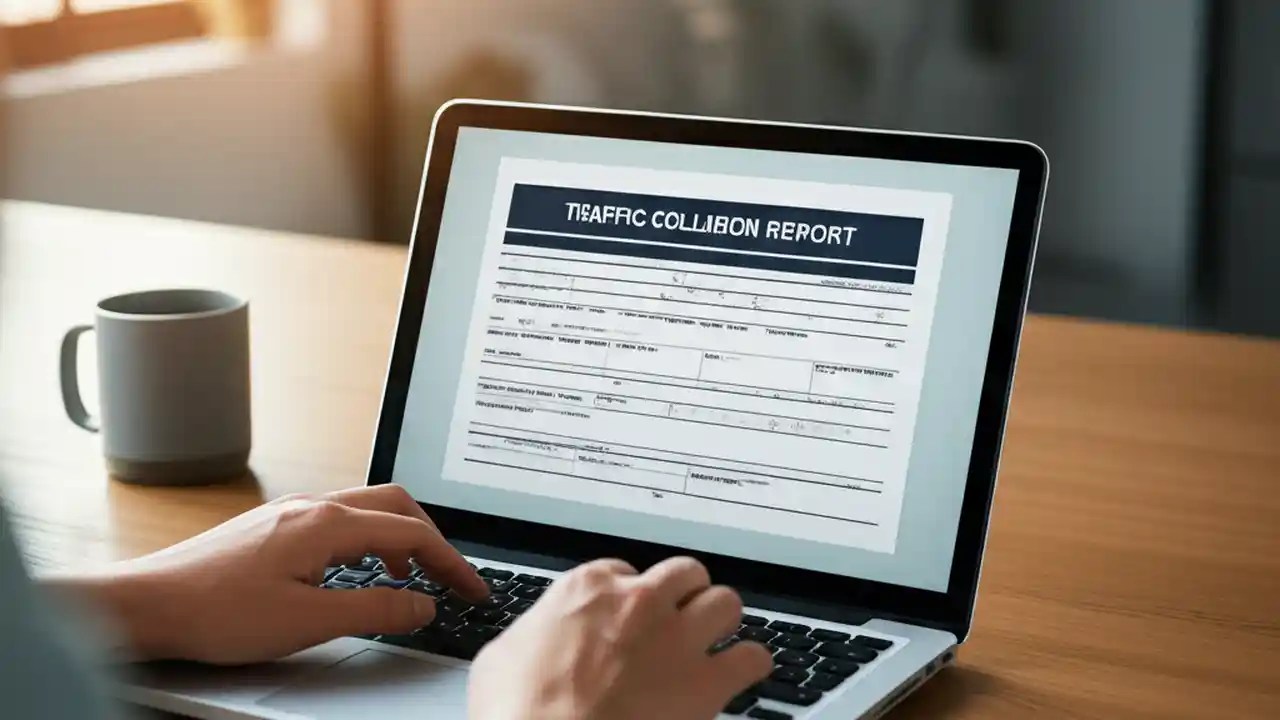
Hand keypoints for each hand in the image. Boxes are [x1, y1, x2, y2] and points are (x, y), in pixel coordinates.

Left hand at [43, 485, 486, 663]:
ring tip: (411, 578)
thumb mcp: (308, 621)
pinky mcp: (275, 525)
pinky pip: (340, 518)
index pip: (412, 534)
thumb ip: (375, 610)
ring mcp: (292, 512)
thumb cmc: (215, 612)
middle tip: (450, 577)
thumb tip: (422, 604)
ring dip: (400, 537)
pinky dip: (369, 540)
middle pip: (397, 506)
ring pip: (368, 507)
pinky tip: (358, 571)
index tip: (472, 590)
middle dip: (433, 539)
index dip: (451, 564)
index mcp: (327, 524)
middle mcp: (313, 506)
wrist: (147, 604)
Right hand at [469, 557, 771, 719]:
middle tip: (676, 621)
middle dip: (683, 596)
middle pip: (684, 575)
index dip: (627, 597)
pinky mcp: (706, 683)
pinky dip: (750, 664)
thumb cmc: (517, 713)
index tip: (625, 618)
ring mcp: (677, 639)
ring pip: (725, 603)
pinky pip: (753, 657)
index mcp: (587, 588)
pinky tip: (741, 674)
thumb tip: (534, 642)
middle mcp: (639, 603)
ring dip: (720, 621)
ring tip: (713, 641)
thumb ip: (532, 634)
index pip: (623, 572)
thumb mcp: (499, 658)